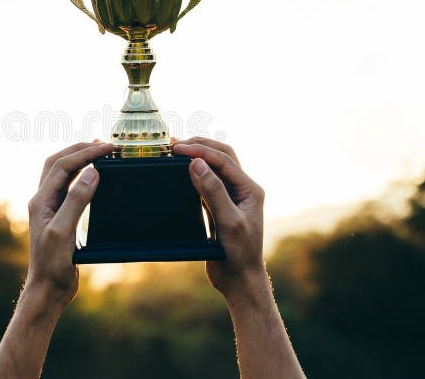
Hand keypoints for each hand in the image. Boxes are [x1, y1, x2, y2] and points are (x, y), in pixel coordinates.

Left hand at [25, 141, 112, 306]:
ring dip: (79, 160)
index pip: (62, 165)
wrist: (48, 290)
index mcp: (41, 200)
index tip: (107, 148)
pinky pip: (69, 188)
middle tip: (104, 144)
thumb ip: (77, 201)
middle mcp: (43, 201)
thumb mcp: (64, 231)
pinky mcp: (60, 218)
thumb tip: (92, 172)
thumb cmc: (52, 265)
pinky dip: (82, 176)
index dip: (85, 153)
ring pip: (62, 174)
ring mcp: (51, 209)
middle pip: (57, 163)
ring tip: (100, 153)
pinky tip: (95, 178)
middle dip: (79, 149)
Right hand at [173, 137, 265, 300]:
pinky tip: (180, 173)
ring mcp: (232, 197)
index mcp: (250, 189)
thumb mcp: (228, 222)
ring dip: (196, 157)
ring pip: (214, 167)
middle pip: (222, 156)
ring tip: (175, 152)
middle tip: (174, 144)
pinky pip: (207, 182)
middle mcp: (243, 189)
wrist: (240, 280)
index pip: (224, 160)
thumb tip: (197, 163)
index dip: (200, 150)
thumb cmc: (239, 254)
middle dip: (200, 146)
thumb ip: (213, 191)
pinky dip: (193, 173)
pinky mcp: (220, 207)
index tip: (177, 148)